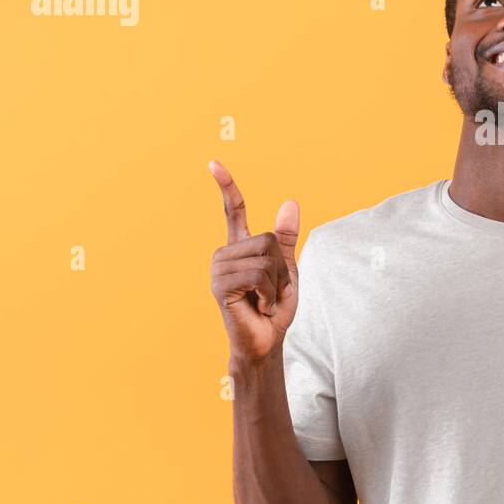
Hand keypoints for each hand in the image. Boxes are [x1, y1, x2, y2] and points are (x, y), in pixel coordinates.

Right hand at [208, 159, 299, 364]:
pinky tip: (258, 306)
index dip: (227, 186)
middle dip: (281, 268)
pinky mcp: (219, 285)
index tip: (213, 163)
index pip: (233, 211)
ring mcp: (219, 268)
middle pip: (267, 240)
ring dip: (275, 283)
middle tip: (271, 291)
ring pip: (264, 258)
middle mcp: (225, 254)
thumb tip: (290, 201)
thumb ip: (285, 238)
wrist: (266, 339)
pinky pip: (257, 275)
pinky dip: (267, 293)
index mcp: (240, 247)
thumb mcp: (287, 268)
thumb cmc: (274, 307)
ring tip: (263, 299)